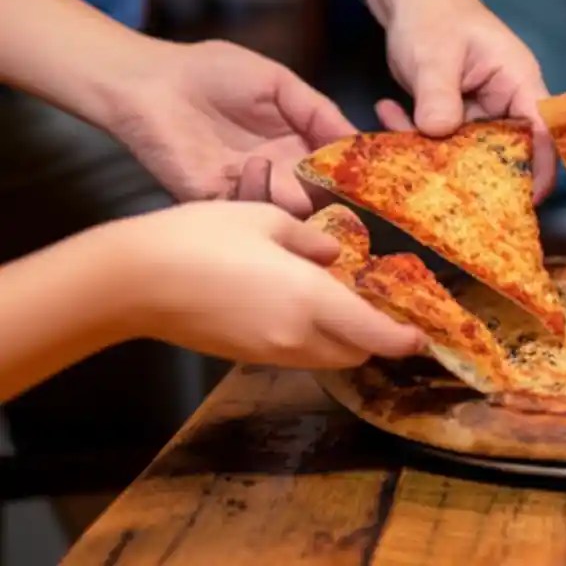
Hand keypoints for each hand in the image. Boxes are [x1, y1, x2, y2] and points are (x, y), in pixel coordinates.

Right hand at [104, 201, 424, 367]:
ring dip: (340, 339)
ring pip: (324, 357)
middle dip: (373, 337)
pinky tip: (293, 304)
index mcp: (313, 302)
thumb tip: (334, 254)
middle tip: (375, 305)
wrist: (133, 280)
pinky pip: (293, 354)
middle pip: (355, 353)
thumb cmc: (201, 238)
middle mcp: (297, 337)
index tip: (422, 335)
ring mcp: (268, 352)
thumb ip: (309, 239)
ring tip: (333, 301)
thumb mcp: (264, 220)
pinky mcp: (243, 356)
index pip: (377, 336)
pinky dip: (308, 338)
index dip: (405, 340)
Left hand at [108, 39, 356, 216]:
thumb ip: (318, 109)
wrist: (148, 84)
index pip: (336, 166)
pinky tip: (287, 194)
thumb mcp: (278, 81)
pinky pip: (253, 214)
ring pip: (291, 210)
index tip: (384, 181)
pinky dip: (271, 209)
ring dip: (310, 208)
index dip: (359, 174)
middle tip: (366, 207)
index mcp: (296, 142)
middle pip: (320, 195)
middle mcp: (278, 171)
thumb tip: (357, 139)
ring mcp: (250, 189)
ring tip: (331, 202)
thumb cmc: (210, 72)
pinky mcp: (219, 203)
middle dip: (342, 201)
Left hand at [364, 0, 555, 200]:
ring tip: (397, 140)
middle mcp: (505, 103)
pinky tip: (387, 112)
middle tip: (442, 188)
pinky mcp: (453, 116)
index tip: (524, 201)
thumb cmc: (434, 12)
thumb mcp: (436, 52)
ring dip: (434, 153)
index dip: (539, 168)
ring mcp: (478, 112)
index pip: (543, 132)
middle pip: (506, 151)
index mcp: (518, 83)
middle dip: (476, 173)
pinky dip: (413, 135)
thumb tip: (439, 133)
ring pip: (467, 151)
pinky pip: (440, 140)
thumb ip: (439, 92)